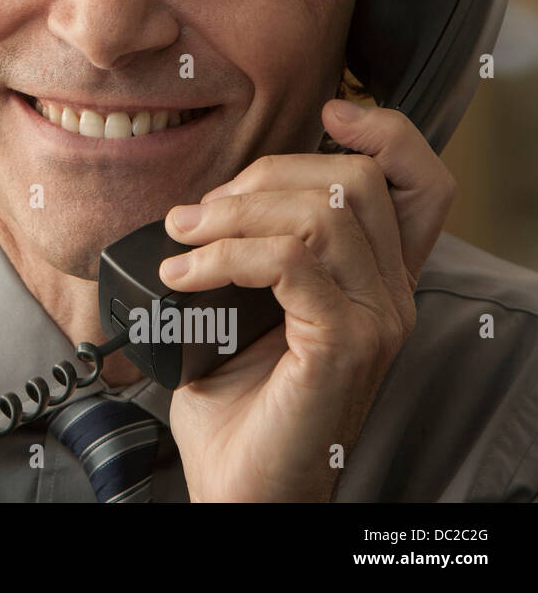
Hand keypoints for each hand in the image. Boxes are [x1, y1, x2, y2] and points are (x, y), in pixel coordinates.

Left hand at [158, 100, 455, 500]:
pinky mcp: (346, 343)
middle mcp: (390, 293)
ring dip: (231, 215)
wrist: (240, 487)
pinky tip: (184, 278)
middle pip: (354, 180)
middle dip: (263, 176)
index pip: (417, 182)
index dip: (383, 131)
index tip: (325, 113)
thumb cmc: (236, 404)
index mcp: (372, 278)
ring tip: (182, 244)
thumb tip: (193, 204)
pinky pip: (291, 261)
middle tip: (197, 216)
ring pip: (321, 213)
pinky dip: (224, 256)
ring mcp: (375, 319)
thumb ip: (243, 252)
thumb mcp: (238, 310)